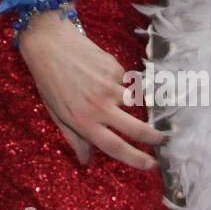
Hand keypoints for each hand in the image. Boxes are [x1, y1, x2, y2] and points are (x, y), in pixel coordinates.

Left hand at [17, 10, 162, 169]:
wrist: (49, 44)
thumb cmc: (49, 81)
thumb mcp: (57, 114)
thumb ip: (75, 138)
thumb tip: (87, 161)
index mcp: (83, 122)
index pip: (115, 147)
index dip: (136, 159)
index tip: (151, 165)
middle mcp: (99, 106)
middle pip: (136, 129)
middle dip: (153, 137)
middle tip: (161, 140)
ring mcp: (109, 86)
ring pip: (135, 102)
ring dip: (133, 103)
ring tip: (118, 95)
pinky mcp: (114, 68)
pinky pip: (126, 81)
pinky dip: (120, 82)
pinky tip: (103, 73)